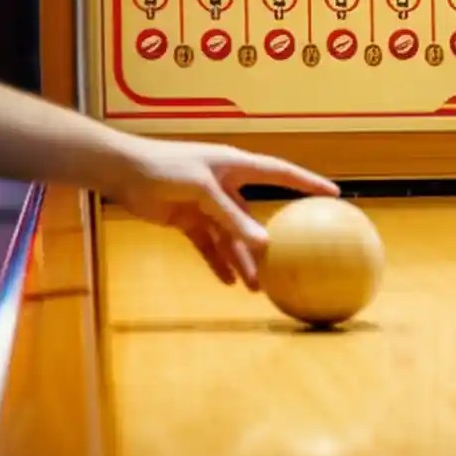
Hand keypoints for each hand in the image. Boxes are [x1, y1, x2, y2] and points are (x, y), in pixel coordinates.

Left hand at [104, 137, 338, 288]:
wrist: (122, 171)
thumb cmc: (164, 167)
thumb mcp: (202, 191)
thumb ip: (232, 217)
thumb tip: (264, 243)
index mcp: (236, 166)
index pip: (280, 174)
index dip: (307, 183)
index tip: (333, 194)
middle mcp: (226, 185)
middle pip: (253, 218)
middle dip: (267, 244)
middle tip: (286, 265)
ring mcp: (207, 204)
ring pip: (231, 237)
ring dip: (241, 261)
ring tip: (254, 288)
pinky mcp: (188, 219)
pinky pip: (208, 245)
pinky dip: (217, 262)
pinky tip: (226, 282)